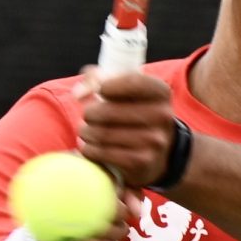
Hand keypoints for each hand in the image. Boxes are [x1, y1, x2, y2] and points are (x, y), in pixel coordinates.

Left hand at [77, 69, 177, 189]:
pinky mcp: (142, 162)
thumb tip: (79, 93)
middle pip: (109, 111)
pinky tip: (89, 147)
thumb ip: (99, 79)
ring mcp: (154, 141)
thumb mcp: (126, 91)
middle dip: (90, 113)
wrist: (158, 153)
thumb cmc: (134, 114)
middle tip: (87, 116)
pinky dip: (89, 150)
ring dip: (86, 132)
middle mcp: (162, 115)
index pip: (131, 81)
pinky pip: (104, 153)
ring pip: (103, 134)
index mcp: (161, 92)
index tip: (99, 91)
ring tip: (86, 131)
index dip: (107, 85)